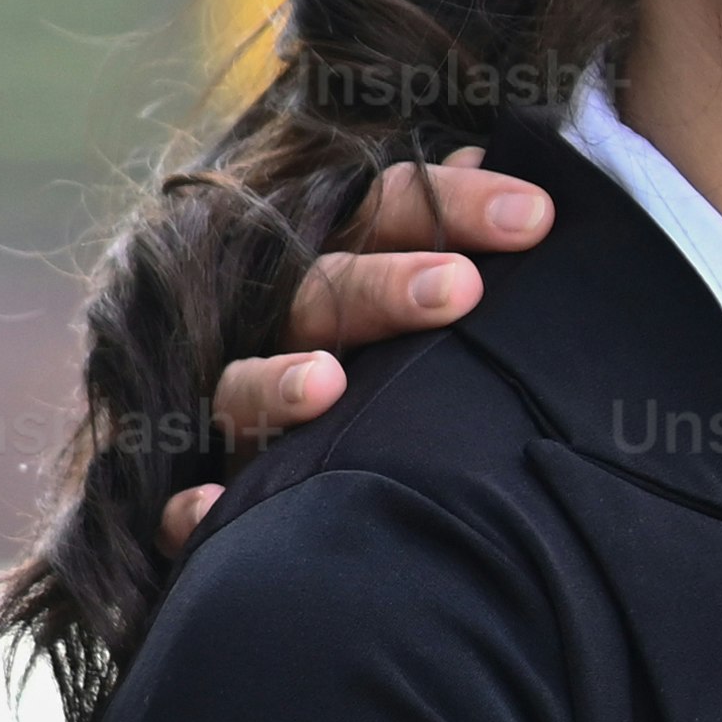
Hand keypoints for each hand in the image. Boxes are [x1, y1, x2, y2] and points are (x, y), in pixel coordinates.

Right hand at [162, 151, 563, 545]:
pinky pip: (184, 502)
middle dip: (387, 286)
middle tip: (460, 288)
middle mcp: (291, 332)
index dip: (456, 205)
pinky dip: (195, 507)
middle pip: (323, 290)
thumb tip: (537, 207)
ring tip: (326, 383)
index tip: (536, 218)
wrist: (353, 516)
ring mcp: (244, 414)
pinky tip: (212, 507)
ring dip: (277, 384)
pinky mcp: (214, 493)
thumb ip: (476, 261)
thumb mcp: (453, 313)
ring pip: (243, 386)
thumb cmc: (427, 386)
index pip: (393, 210)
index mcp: (354, 271)